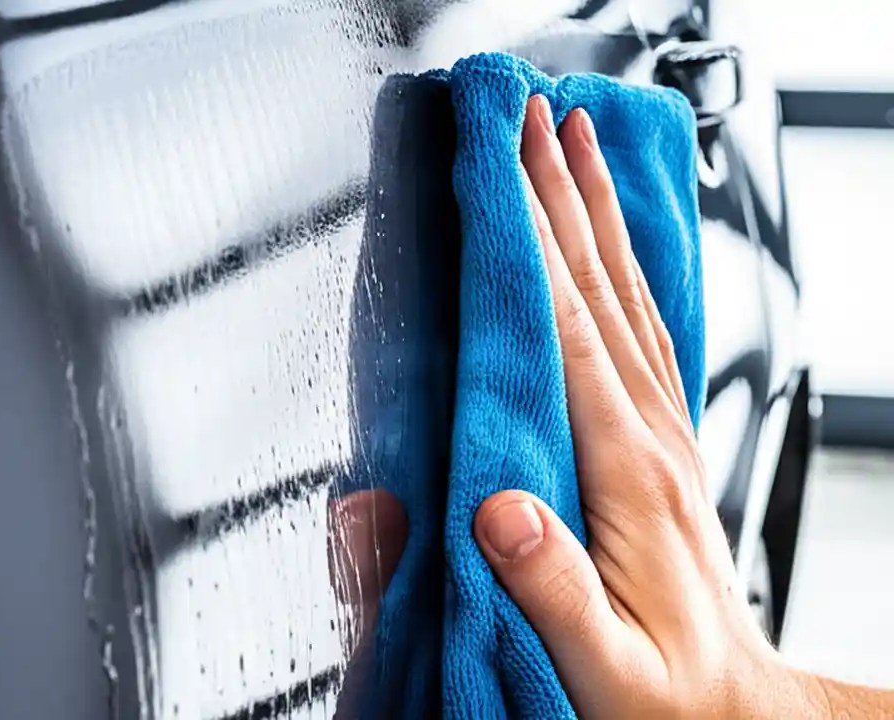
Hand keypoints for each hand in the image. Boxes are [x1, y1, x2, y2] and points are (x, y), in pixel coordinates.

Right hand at [470, 94, 804, 716]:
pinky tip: (610, 247)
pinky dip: (622, 270)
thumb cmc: (658, 694)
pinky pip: (645, 333)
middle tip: (537, 119)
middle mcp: (655, 438)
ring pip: (630, 299)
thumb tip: (499, 507)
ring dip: (600, 216)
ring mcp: (667, 437)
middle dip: (565, 198)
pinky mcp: (664, 447)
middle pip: (603, 291)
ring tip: (577, 147)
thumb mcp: (600, 664)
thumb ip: (550, 586)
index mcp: (628, 476)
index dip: (536, 248)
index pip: (572, 334)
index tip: (508, 174)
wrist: (730, 711)